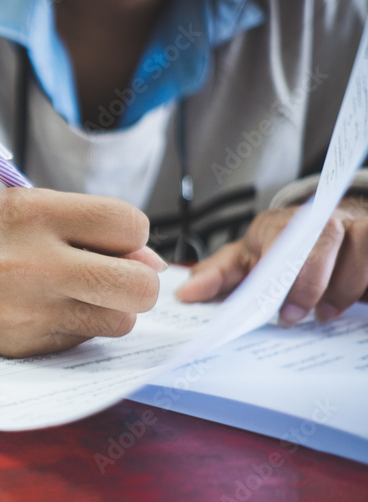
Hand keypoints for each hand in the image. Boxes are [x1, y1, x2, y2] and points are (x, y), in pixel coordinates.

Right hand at [0, 188, 165, 356]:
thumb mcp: (17, 204)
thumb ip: (85, 225)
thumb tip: (153, 263)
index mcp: (29, 212)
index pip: (130, 225)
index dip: (130, 233)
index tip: (110, 236)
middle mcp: (31, 264)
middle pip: (140, 286)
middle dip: (138, 279)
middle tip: (112, 271)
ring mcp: (27, 312)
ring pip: (120, 320)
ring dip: (108, 305)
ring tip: (71, 288)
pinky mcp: (22, 346)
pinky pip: (82, 340)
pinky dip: (75, 324)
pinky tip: (40, 307)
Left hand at [177, 196, 367, 326]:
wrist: (328, 227)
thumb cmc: (281, 247)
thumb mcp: (245, 258)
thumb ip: (217, 275)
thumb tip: (186, 293)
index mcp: (281, 224)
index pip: (282, 237)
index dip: (282, 273)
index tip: (280, 311)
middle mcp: (322, 219)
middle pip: (324, 242)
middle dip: (309, 285)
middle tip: (293, 317)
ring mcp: (357, 229)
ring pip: (362, 253)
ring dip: (344, 290)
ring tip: (323, 313)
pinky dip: (366, 290)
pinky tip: (355, 303)